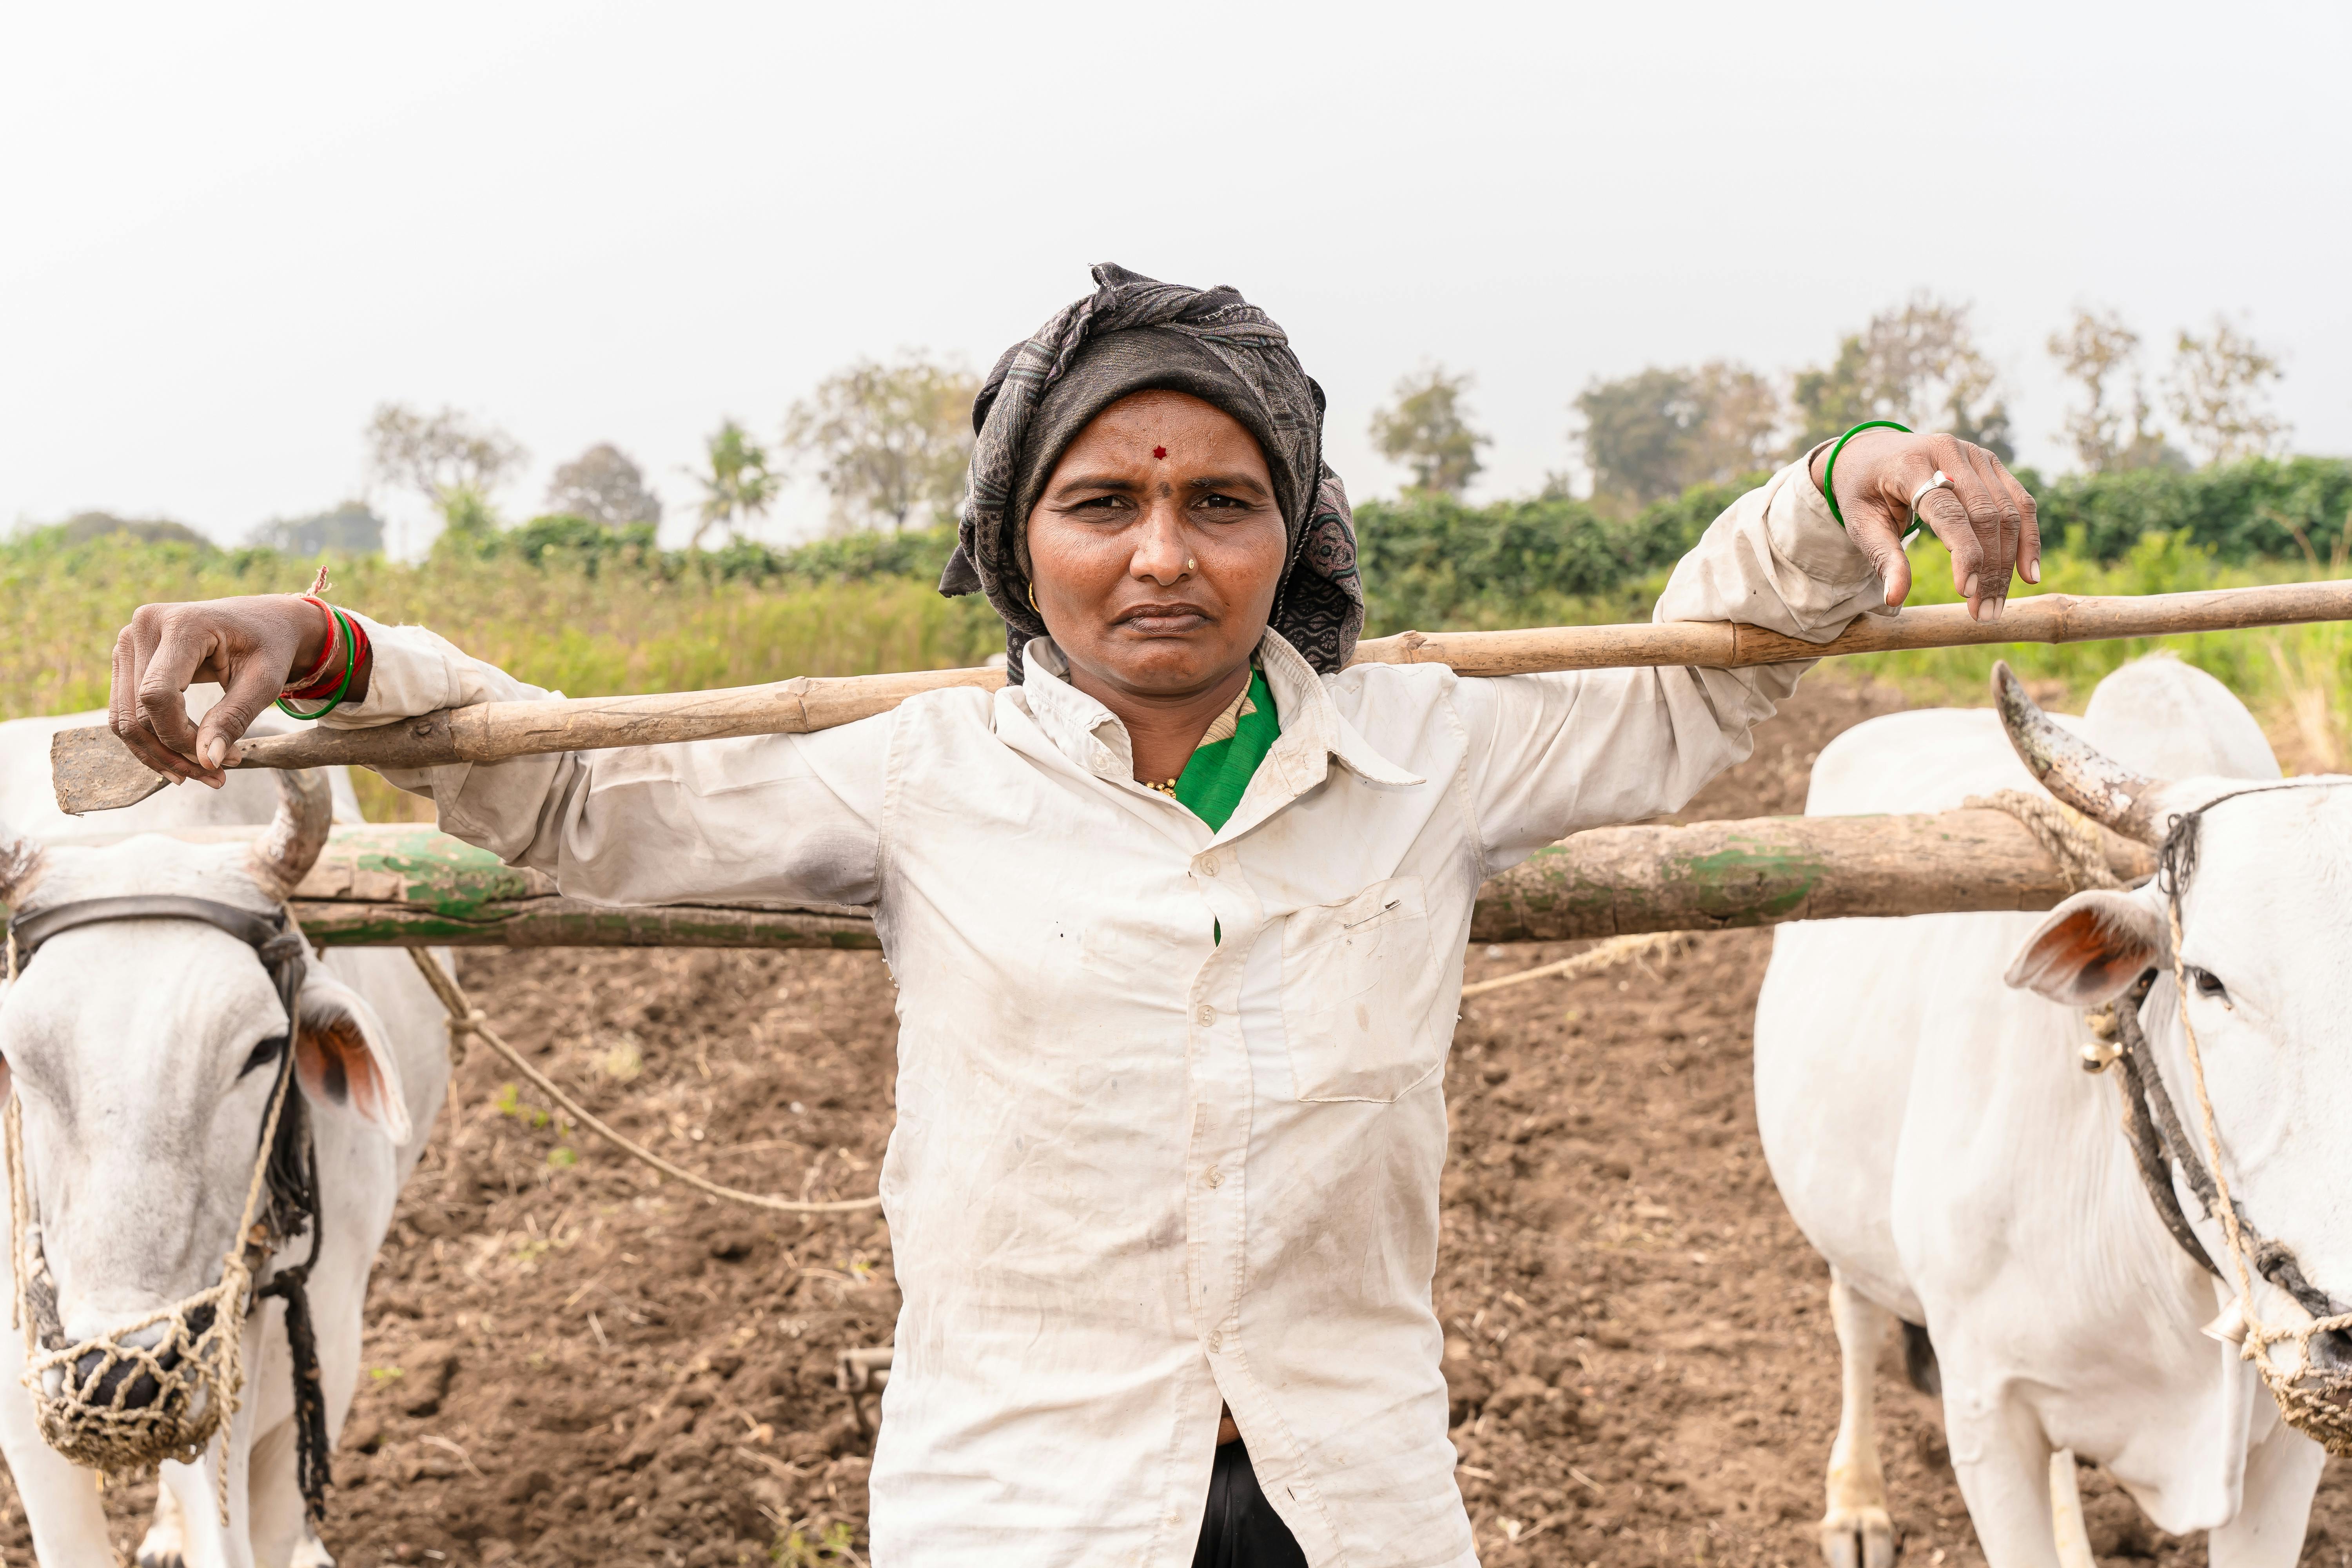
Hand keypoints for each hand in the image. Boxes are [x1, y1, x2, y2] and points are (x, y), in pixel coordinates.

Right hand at [109, 596, 330, 787]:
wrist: (264, 621)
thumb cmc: (270, 646)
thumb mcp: (264, 682)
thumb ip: (234, 718)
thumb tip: (207, 762)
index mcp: (181, 623)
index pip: (157, 695)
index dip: (180, 736)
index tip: (222, 760)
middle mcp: (144, 626)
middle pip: (137, 710)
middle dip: (173, 753)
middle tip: (217, 778)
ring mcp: (129, 640)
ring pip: (125, 717)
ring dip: (160, 755)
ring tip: (204, 774)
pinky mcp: (127, 658)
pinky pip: (126, 711)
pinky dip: (153, 741)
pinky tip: (185, 759)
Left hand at [1810, 430, 2039, 621]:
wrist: (1872, 453)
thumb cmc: (1864, 492)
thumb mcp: (1861, 523)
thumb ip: (1882, 558)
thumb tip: (1894, 599)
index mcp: (1912, 464)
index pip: (1948, 511)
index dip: (1964, 552)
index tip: (1966, 592)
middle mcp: (1950, 452)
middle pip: (1985, 516)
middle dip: (1989, 569)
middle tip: (1983, 614)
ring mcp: (1976, 455)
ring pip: (2008, 512)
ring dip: (2008, 563)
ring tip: (1996, 606)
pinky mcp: (1991, 464)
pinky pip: (2020, 503)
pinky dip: (2027, 538)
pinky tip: (2028, 574)